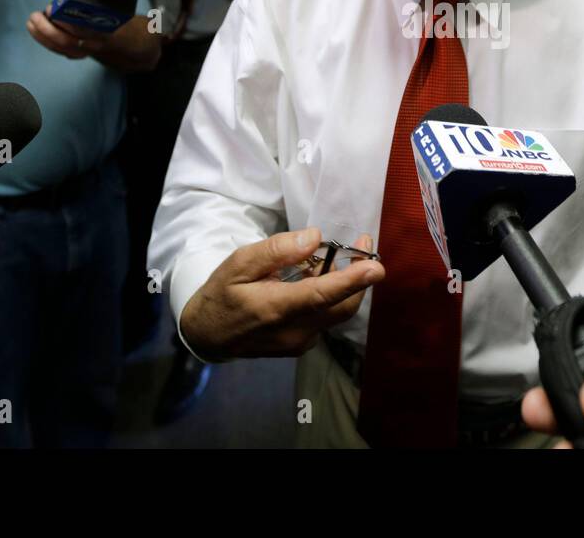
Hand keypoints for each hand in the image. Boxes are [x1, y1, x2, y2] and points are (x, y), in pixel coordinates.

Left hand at [26, 5, 107, 59]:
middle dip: (46, 29)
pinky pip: (56, 49)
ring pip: (58, 47)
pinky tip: (35, 30)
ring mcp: (84, 51)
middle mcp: (94, 44)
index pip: (82, 29)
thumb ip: (81, 3)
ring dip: (40, 34)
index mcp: (104, 29)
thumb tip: (57, 5)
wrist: (110, 32)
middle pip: (67, 41)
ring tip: (31, 22)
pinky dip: (43, 39)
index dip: (63, 21)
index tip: (51, 9)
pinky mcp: (74, 54)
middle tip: (34, 16)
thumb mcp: (98, 5)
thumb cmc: (100, 13)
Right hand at [180, 227, 384, 360]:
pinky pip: (325, 319)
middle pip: (341, 307)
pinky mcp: (301, 346)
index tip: (376, 267)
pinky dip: (328, 297)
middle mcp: (293, 332)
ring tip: (329, 258)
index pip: (321, 296)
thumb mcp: (239, 263)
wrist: (206, 335)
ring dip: (343, 285)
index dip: (352, 282)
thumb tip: (314, 237)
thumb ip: (277, 250)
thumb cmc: (221, 293)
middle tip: (363, 246)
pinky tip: (313, 279)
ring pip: (335, 313)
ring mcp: (299, 343)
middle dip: (360, 277)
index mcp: (275, 309)